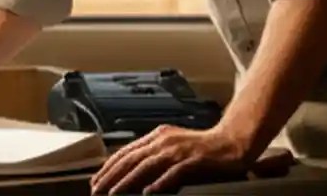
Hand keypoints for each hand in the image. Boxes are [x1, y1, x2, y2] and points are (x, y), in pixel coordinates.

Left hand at [90, 124, 252, 194]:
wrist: (231, 142)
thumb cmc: (201, 147)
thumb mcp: (172, 145)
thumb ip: (153, 153)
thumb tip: (131, 168)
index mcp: (157, 136)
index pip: (126, 151)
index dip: (109, 166)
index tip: (96, 179)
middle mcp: (164, 140)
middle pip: (131, 158)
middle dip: (111, 175)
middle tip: (96, 189)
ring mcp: (178, 149)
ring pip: (146, 165)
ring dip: (128, 180)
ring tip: (114, 193)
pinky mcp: (193, 159)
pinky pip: (173, 172)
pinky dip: (159, 183)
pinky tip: (148, 192)